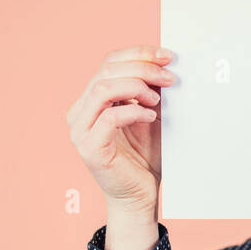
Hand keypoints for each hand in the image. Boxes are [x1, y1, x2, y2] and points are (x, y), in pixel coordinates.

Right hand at [66, 45, 172, 216]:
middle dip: (142, 68)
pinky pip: (109, 118)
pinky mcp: (90, 148)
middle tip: (170, 78)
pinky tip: (151, 117)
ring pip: (103, 89)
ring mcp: (81, 130)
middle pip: (106, 71)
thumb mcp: (151, 114)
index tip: (167, 56)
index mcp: (91, 99)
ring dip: (136, 87)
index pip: (109, 62)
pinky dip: (134, 112)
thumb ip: (151, 90)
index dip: (139, 53)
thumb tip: (165, 63)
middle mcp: (80, 111)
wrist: (141, 196)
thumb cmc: (145, 157)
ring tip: (158, 100)